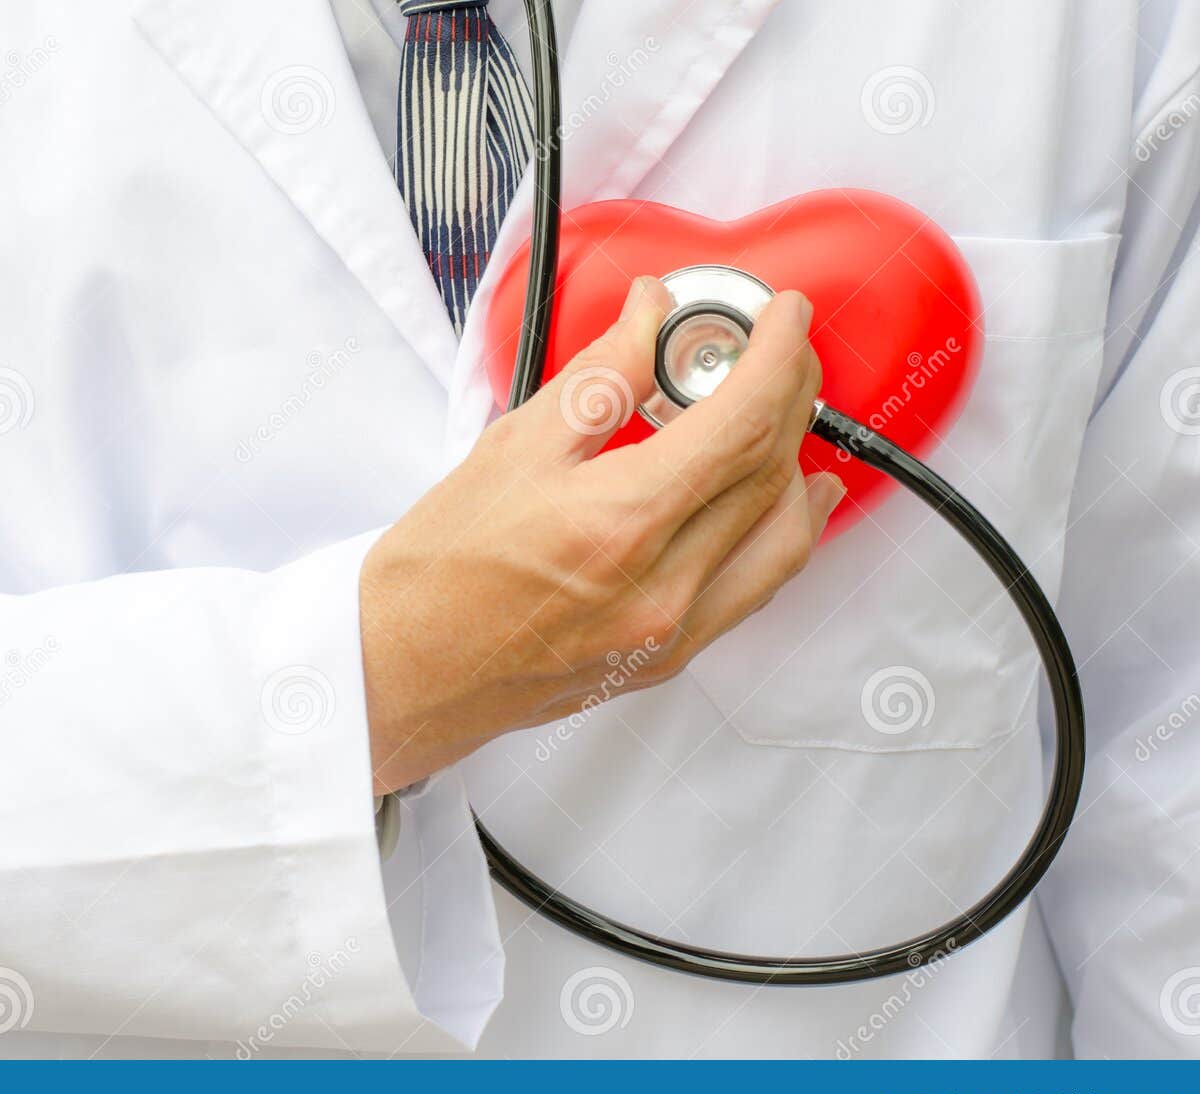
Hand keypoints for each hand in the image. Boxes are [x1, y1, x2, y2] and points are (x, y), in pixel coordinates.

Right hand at [360, 277, 841, 792]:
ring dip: (796, 465)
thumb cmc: (438, 574)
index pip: (741, 423)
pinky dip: (779, 532)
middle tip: (777, 351)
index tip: (782, 317)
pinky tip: (778, 502)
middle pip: (769, 472)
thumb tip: (650, 319)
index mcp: (620, 523)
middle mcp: (660, 588)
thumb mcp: (510, 449)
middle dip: (788, 396)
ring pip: (781, 537)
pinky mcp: (666, 659)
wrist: (403, 670)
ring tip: (784, 417)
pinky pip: (755, 589)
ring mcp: (669, 632)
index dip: (777, 356)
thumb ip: (599, 378)